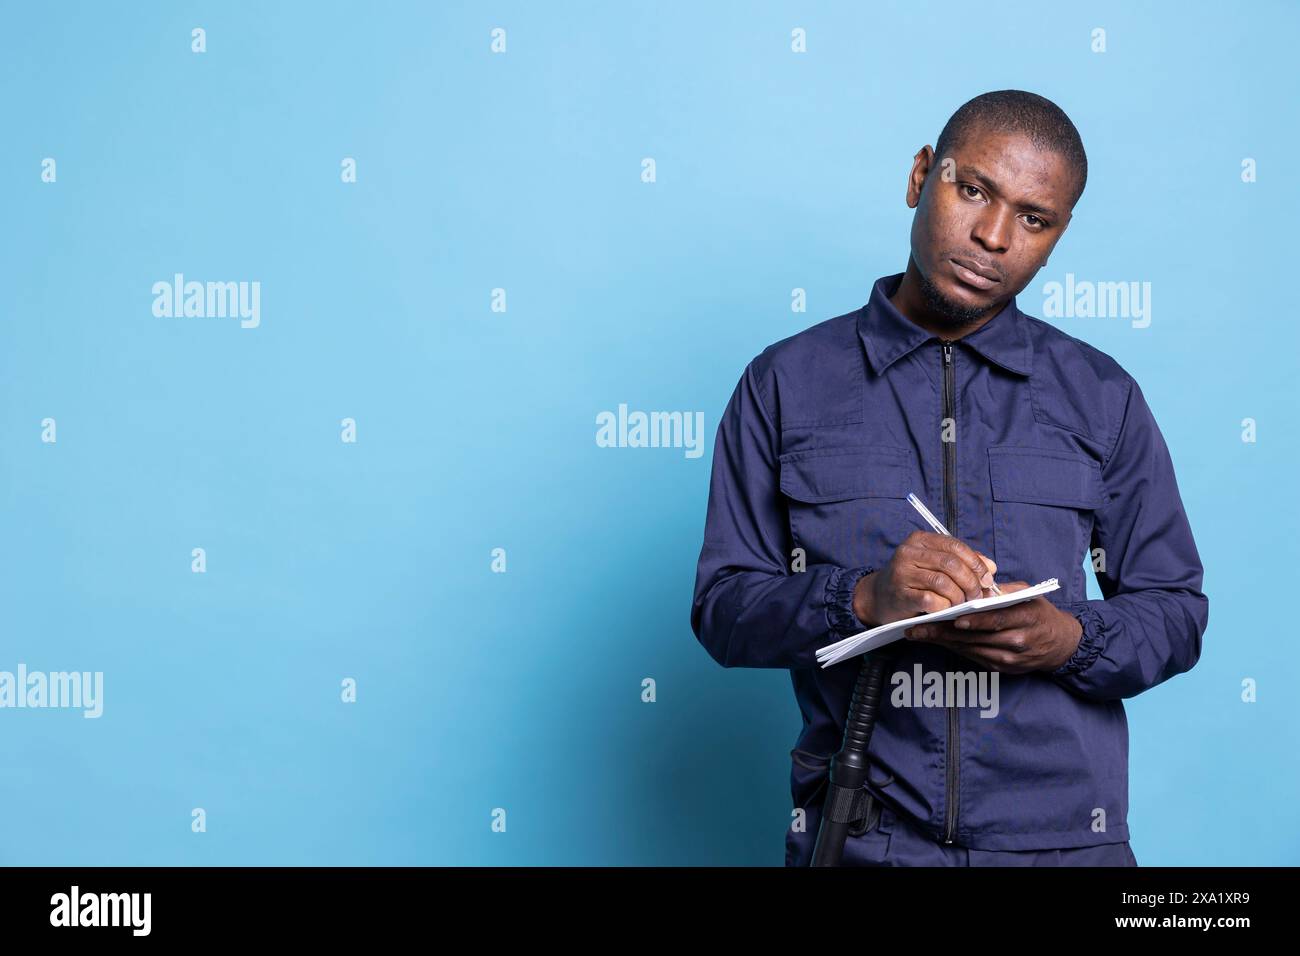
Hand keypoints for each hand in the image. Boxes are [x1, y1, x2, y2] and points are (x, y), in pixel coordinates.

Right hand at [852, 530, 998, 627]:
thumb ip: (963, 563)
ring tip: (962, 604)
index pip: (954, 546)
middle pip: (951, 564)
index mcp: (919, 540)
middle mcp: (908, 552)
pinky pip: (932, 600)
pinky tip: (945, 610)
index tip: (987, 578)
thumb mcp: (935, 565)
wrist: (878, 597)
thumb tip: (991, 567)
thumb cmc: (913, 581)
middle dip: (970, 582)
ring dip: (959, 597)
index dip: (975, 563)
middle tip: (977, 595)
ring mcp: (902, 573)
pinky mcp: (900, 594)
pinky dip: (944, 607)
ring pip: (943, 583)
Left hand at [902, 581, 1082, 673]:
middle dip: (943, 632)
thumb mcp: (1027, 596)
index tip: (949, 617)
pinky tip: (936, 641)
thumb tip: (974, 584)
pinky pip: (973, 657)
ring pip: (970, 649)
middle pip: (975, 637)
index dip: (971, 621)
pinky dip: (954, 648)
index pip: (995, 619)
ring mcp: (1009, 658)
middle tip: (917, 628)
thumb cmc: (1039, 614)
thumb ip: (1002, 591)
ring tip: (919, 633)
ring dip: (942, 642)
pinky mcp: (1002, 669)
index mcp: (1025, 618)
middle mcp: (1017, 641)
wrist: (1061, 645)